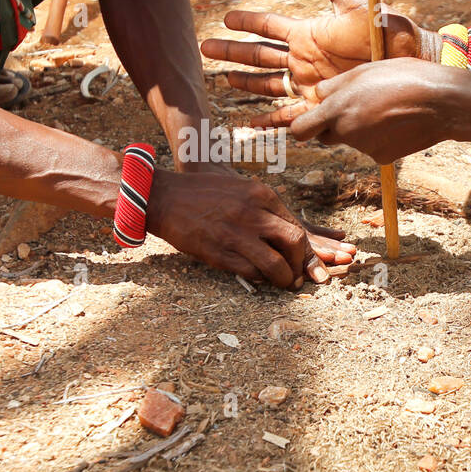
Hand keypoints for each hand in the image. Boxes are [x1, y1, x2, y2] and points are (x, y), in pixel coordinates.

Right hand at [147, 169, 355, 288]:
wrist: (164, 197)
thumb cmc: (202, 193)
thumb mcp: (240, 189)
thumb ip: (264, 207)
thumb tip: (286, 233)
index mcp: (260, 194)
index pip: (296, 225)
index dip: (306, 248)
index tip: (307, 260)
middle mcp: (252, 213)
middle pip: (295, 243)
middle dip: (301, 263)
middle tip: (298, 273)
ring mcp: (235, 234)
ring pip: (276, 264)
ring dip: (285, 279)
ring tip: (284, 283)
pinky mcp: (219, 253)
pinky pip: (251, 273)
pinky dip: (261, 279)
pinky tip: (260, 278)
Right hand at [201, 0, 424, 110]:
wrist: (409, 62)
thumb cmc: (387, 31)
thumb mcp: (355, 3)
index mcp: (309, 33)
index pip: (269, 25)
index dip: (246, 22)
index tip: (225, 18)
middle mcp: (304, 58)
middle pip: (259, 55)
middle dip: (232, 52)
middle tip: (205, 48)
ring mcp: (310, 82)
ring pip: (268, 83)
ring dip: (245, 83)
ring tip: (223, 82)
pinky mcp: (320, 104)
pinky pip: (289, 115)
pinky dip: (269, 121)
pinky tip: (251, 124)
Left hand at [287, 58, 470, 163]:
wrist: (442, 102)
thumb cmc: (404, 77)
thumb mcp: (364, 70)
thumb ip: (334, 86)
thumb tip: (316, 95)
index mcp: (337, 109)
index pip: (300, 130)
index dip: (302, 126)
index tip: (309, 121)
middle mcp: (346, 132)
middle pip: (325, 136)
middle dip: (332, 126)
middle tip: (356, 108)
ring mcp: (364, 148)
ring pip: (352, 140)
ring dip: (360, 129)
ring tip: (386, 108)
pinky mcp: (382, 158)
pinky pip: (372, 148)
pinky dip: (380, 139)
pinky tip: (397, 123)